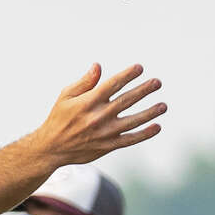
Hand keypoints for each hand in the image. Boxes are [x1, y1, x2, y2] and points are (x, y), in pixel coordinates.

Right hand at [33, 63, 164, 169]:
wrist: (51, 148)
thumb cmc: (58, 118)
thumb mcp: (66, 96)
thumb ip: (84, 82)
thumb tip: (98, 66)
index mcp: (88, 102)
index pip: (112, 85)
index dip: (128, 75)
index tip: (140, 68)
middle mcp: (98, 117)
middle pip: (126, 100)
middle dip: (144, 90)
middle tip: (157, 82)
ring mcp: (104, 133)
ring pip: (133, 121)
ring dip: (150, 112)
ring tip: (163, 105)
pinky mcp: (107, 146)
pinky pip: (130, 139)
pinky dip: (144, 134)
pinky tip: (157, 127)